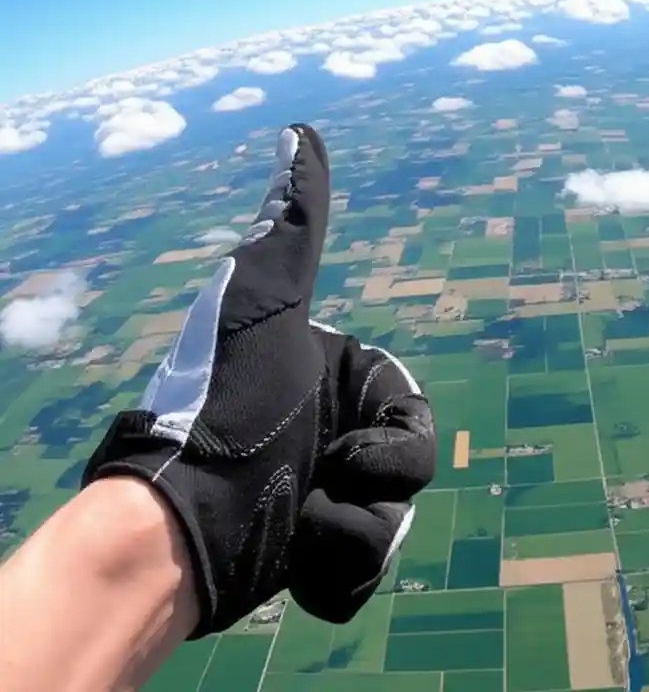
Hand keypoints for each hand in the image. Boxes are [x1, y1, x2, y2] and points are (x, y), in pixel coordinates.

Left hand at [82, 124, 435, 634]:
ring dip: (349, 534)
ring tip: (293, 528)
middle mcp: (332, 434)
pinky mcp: (313, 555)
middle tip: (320, 489)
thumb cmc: (226, 411)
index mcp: (334, 382)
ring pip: (392, 524)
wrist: (183, 526)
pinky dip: (336, 572)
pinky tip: (293, 563)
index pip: (409, 415)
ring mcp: (324, 494)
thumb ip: (294, 227)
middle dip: (372, 491)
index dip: (391, 443)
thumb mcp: (265, 306)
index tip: (348, 453)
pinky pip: (365, 567)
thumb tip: (299, 131)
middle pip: (411, 473)